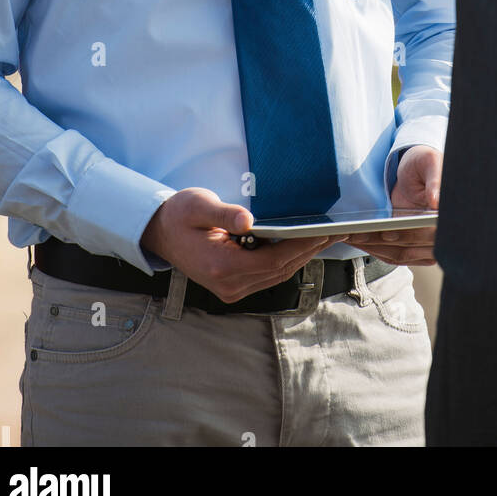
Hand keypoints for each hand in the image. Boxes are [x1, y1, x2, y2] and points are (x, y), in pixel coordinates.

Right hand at [140, 187, 345, 303]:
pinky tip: (300, 245)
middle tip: (337, 232)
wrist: (158, 232)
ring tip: (326, 237)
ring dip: (301, 256)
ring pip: (276, 275)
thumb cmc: (179, 215)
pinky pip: (267, 275)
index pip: (274, 259)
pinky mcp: (232, 286)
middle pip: (280, 269)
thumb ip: (225, 215)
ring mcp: (230, 289)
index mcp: (222, 266)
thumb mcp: (199, 206)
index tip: (325, 230)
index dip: (302, 245)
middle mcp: (229, 284)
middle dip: (309, 250)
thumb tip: (247, 221)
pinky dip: (286, 261)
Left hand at [343, 146, 441, 265]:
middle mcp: (438, 235)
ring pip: (400, 254)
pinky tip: (360, 242)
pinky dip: (376, 250)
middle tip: (359, 234)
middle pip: (410, 247)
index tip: (387, 233)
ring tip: (352, 237)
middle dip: (382, 242)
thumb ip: (436, 180)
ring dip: (375, 248)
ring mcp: (424, 243)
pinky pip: (395, 254)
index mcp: (446, 217)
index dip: (408, 235)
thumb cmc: (425, 162)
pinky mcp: (411, 245)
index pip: (429, 234)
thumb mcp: (431, 163)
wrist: (416, 169)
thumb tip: (436, 202)